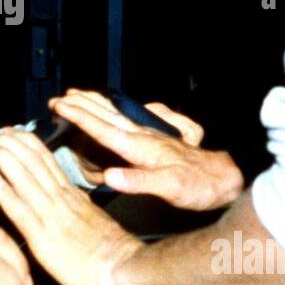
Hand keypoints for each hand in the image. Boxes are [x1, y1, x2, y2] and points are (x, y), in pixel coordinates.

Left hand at [0, 128, 143, 284]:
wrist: (123, 271)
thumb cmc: (111, 251)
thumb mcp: (93, 217)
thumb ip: (75, 205)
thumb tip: (61, 199)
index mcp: (72, 193)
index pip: (45, 158)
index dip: (24, 141)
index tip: (8, 133)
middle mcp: (61, 198)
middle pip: (32, 160)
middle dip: (7, 144)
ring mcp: (52, 216)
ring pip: (25, 177)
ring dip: (1, 160)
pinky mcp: (44, 238)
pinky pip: (21, 211)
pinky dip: (5, 192)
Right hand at [50, 89, 242, 210]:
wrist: (226, 178)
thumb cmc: (199, 186)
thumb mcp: (170, 188)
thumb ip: (139, 181)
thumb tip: (109, 176)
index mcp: (141, 147)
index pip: (104, 128)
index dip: (81, 117)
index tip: (61, 106)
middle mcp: (144, 137)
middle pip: (107, 116)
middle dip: (82, 105)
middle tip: (59, 97)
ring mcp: (151, 136)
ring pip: (116, 115)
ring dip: (95, 104)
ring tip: (76, 96)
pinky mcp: (158, 139)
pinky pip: (127, 120)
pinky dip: (112, 112)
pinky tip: (109, 110)